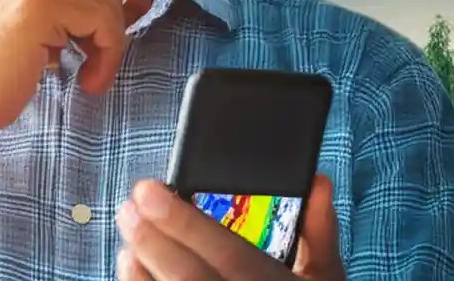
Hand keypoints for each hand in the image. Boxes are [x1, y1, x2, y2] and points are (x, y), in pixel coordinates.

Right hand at [0, 0, 152, 142]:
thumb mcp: (34, 33)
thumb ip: (64, 11)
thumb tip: (116, 6)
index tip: (132, 8)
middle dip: (120, 17)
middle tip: (109, 55)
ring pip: (108, 2)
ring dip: (113, 48)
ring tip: (93, 78)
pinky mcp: (39, 8)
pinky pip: (103, 22)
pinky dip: (108, 56)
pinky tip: (88, 82)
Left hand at [115, 175, 344, 280]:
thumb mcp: (325, 277)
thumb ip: (319, 231)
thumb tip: (318, 182)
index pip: (230, 254)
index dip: (187, 223)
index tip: (150, 190)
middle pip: (191, 280)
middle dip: (153, 243)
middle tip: (128, 210)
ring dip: (142, 273)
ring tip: (128, 243)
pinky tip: (133, 270)